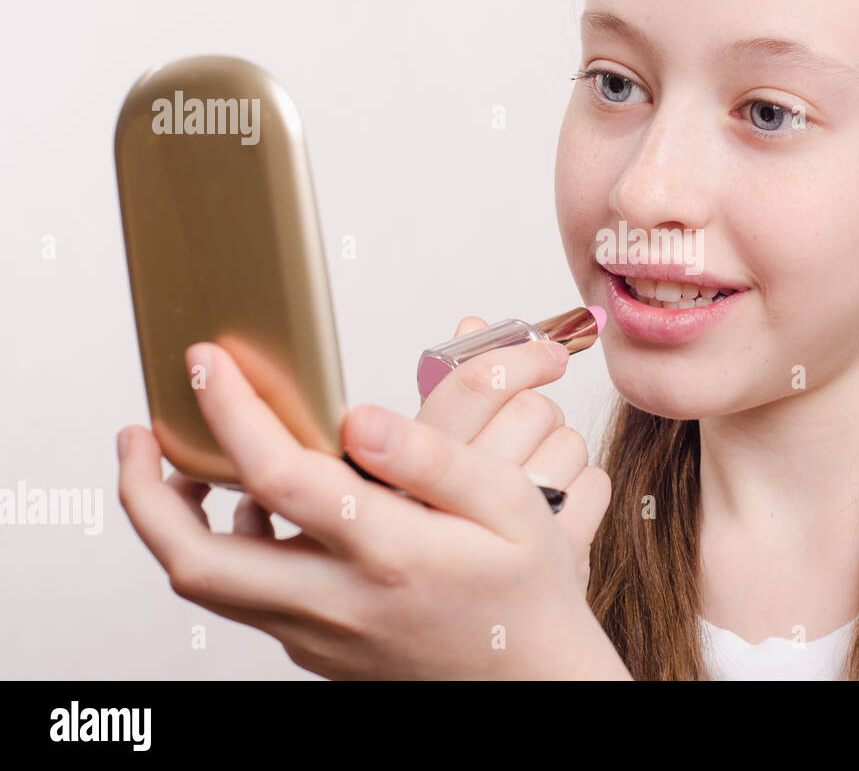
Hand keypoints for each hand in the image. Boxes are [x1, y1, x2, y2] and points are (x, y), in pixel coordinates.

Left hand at [117, 328, 627, 679]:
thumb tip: (360, 420)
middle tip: (137, 434)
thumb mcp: (512, 510)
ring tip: (183, 464)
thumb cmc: (524, 595)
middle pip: (196, 561)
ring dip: (175, 522)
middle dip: (143, 493)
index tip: (212, 364)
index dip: (233, 413)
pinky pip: (246, 597)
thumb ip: (436, 459)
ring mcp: (317, 635)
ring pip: (209, 585)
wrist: (529, 684)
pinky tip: (259, 509)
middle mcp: (337, 604)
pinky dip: (227, 547)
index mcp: (390, 556)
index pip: (282, 478)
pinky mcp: (312, 649)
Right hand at [412, 316, 609, 592]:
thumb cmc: (437, 536)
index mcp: (410, 469)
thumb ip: (450, 392)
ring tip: (530, 482)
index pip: (472, 384)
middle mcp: (458, 500)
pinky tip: (554, 511)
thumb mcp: (419, 461)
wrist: (466, 637)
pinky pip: (596, 485)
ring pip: (571, 442)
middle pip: (530, 409)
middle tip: (521, 433)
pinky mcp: (560, 556)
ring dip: (559, 450)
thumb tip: (476, 321)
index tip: (549, 351)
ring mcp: (514, 533)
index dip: (518, 357)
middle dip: (534, 409)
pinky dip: (584, 491)